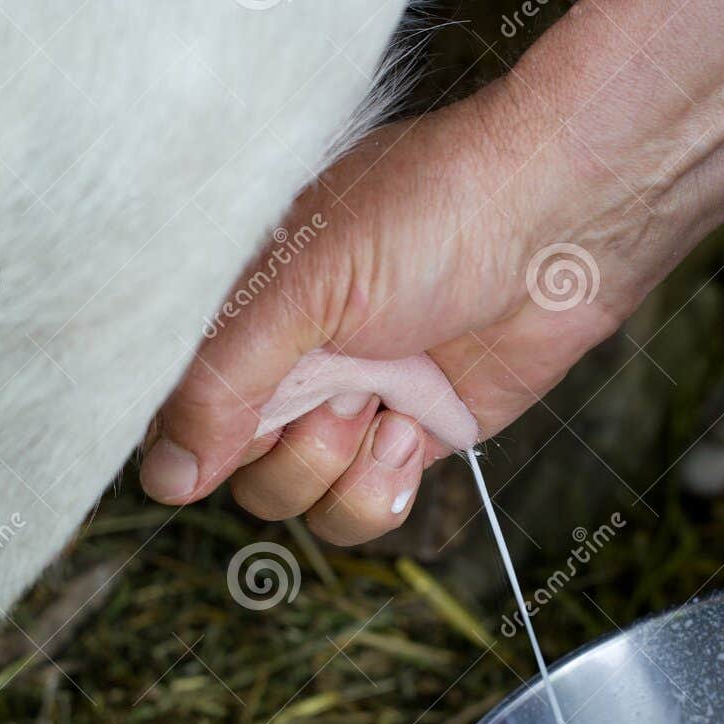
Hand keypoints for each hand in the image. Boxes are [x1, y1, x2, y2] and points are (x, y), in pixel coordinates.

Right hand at [140, 81, 648, 543]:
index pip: (175, 407)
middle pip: (234, 470)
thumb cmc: (429, 215)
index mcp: (240, 309)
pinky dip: (380, 488)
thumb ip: (221, 382)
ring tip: (384, 403)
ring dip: (334, 469)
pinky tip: (413, 428)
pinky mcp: (409, 438)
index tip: (242, 415)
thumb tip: (164, 476)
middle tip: (342, 386)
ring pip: (293, 501)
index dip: (199, 430)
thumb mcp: (301, 286)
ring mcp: (348, 403)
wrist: (559, 220)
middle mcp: (286, 362)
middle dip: (286, 445)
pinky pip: (359, 508)